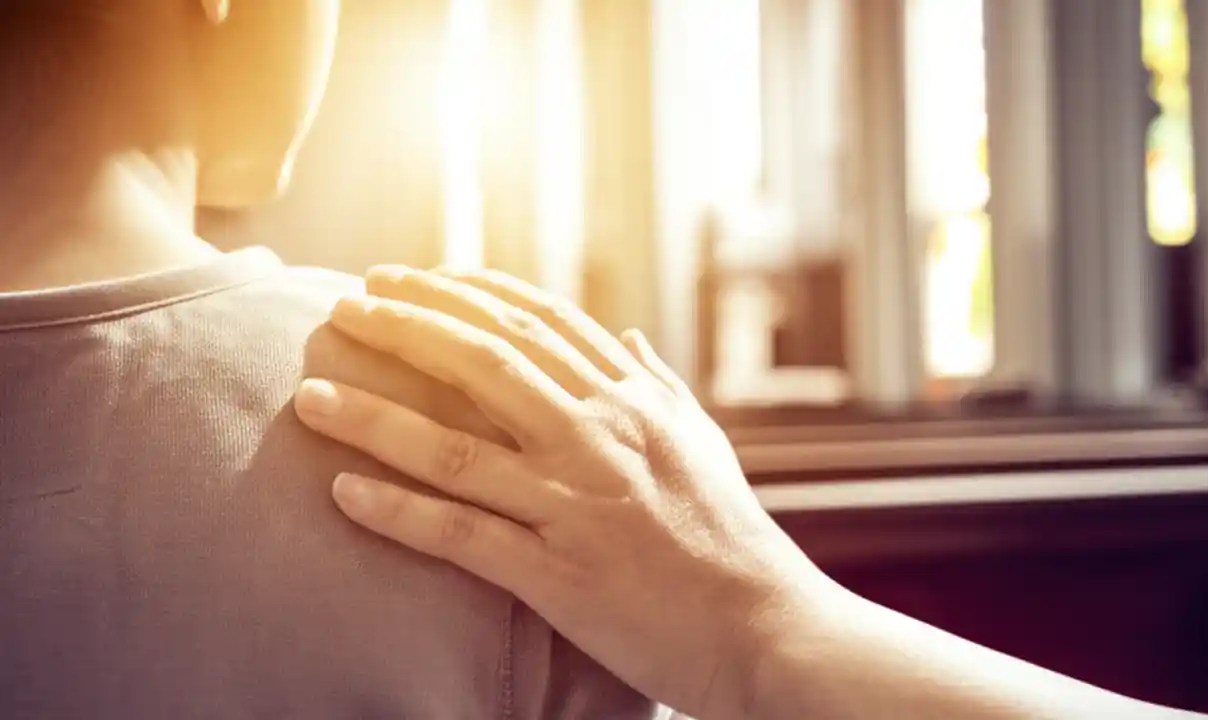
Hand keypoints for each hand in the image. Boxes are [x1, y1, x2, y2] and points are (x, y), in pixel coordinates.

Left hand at [293, 266, 825, 719]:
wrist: (766, 627)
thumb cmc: (731, 533)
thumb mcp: (701, 441)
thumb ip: (658, 382)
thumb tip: (627, 336)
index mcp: (632, 400)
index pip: (535, 322)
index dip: (461, 291)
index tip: (406, 277)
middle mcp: (599, 436)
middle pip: (484, 361)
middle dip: (404, 326)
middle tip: (344, 306)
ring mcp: (576, 504)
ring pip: (456, 447)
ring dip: (374, 416)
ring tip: (310, 394)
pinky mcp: (559, 573)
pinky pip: (463, 535)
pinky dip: (399, 513)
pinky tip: (342, 493)